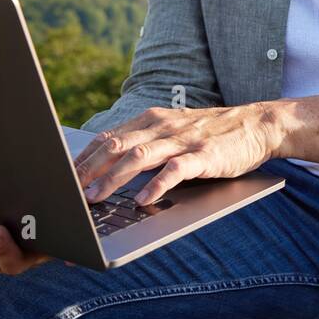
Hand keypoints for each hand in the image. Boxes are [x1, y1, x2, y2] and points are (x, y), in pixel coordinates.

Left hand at [73, 103, 283, 205]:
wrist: (258, 124)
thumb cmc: (212, 134)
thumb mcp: (174, 132)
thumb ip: (146, 144)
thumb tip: (109, 168)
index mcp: (152, 120)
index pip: (109, 137)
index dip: (83, 158)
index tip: (61, 177)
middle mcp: (163, 126)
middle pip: (116, 146)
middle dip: (88, 169)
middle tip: (66, 190)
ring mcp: (183, 140)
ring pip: (139, 156)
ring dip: (113, 178)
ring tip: (94, 198)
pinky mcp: (204, 155)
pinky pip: (175, 169)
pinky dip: (156, 184)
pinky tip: (143, 199)